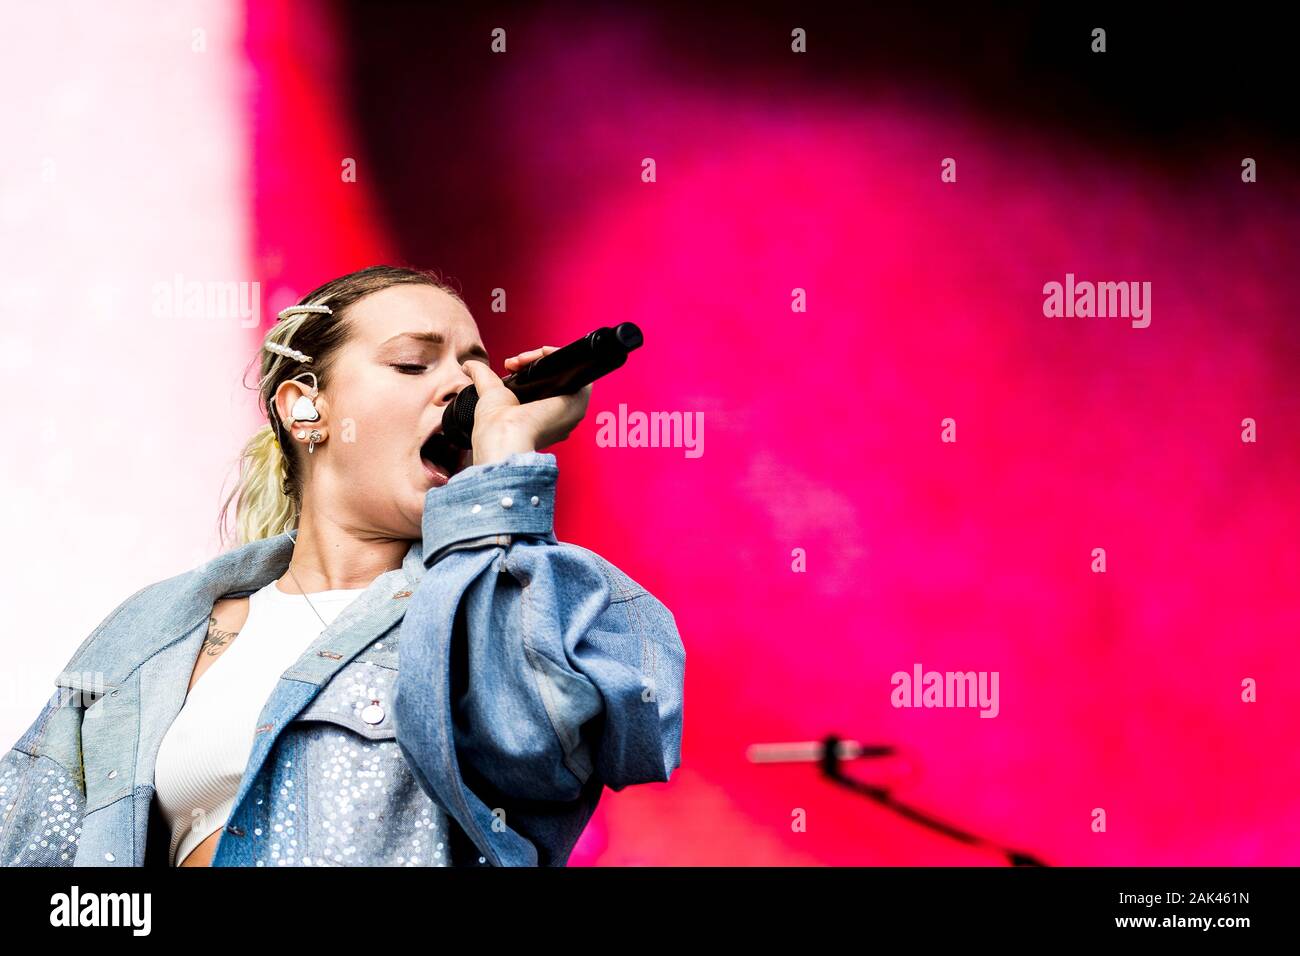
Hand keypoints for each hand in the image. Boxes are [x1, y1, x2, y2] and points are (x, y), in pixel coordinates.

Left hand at [460, 346, 592, 465]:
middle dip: (534, 362)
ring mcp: (570, 408)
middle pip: (555, 376)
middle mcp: (559, 415)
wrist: (504, 435)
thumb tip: (467, 365)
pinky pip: (575, 367)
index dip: (528, 369)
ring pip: (564, 370)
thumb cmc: (495, 427)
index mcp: (541, 418)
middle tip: (516, 361)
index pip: (543, 385)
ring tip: (523, 359)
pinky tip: (541, 353)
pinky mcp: (578, 400)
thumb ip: (480, 376)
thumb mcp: (488, 393)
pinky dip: (557, 355)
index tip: (510, 365)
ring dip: (543, 357)